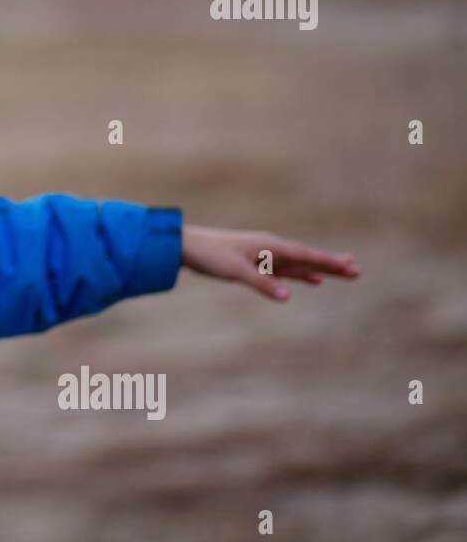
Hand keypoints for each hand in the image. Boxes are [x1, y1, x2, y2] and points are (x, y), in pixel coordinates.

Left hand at [181, 225, 358, 300]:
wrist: (185, 246)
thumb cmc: (209, 255)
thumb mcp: (236, 270)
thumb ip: (262, 283)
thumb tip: (288, 296)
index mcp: (268, 245)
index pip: (304, 255)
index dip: (327, 262)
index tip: (349, 266)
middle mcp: (269, 248)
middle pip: (306, 257)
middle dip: (330, 264)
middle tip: (356, 270)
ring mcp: (263, 255)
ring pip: (298, 264)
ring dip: (318, 269)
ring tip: (341, 272)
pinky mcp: (254, 263)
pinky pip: (284, 270)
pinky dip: (299, 274)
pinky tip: (311, 280)